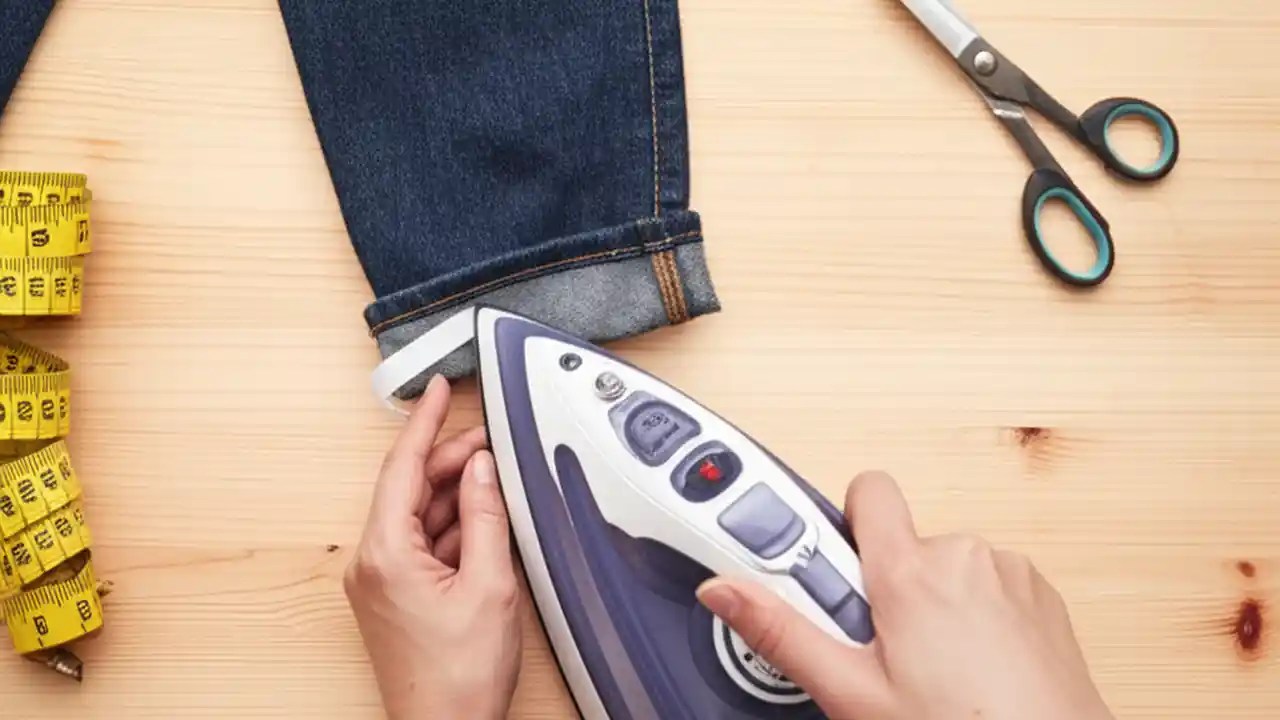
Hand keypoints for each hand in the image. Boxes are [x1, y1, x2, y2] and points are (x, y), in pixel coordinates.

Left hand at [345, 376, 520, 719]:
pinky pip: (422, 541)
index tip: (437, 390)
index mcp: (386, 553)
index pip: (403, 466)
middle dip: (451, 460)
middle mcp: (373, 562)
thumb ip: (487, 517)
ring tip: (495, 479)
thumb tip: (484, 470)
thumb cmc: (459, 678)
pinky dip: (454, 526)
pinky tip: (484, 520)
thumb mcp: (490, 585)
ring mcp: (382, 579)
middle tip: (490, 440)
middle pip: (411, 487)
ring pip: (419, 513)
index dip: (424, 422)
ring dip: (456, 494)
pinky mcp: (395, 594)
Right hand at [697, 471, 1112, 719]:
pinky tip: (972, 669)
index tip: (828, 574)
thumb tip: (723, 590)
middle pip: (901, 542)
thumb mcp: (853, 693)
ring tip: (932, 669)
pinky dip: (975, 616)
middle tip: (880, 651)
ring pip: (945, 566)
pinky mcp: (1041, 595)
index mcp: (912, 571)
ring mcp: (1010, 572)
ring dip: (932, 604)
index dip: (842, 526)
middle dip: (883, 587)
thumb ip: (783, 633)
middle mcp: (964, 555)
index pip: (867, 490)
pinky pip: (989, 584)